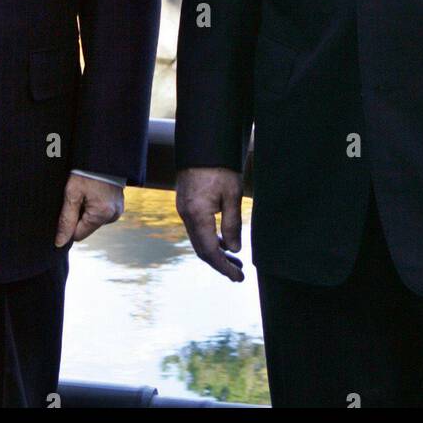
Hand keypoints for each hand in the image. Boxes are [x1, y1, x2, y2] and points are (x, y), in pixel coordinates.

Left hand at [54, 174, 123, 246]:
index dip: (69, 223)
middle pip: (86, 228)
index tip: (69, 206)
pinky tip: (94, 193)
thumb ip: (66, 220)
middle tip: (78, 196)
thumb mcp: (72, 194)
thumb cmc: (86, 172)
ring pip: (93, 221)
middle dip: (79, 215)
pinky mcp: (119, 206)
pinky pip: (101, 214)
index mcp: (102, 215)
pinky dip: (95, 207)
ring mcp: (117, 212)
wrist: (103, 155)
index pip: (78, 235)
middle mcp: (113, 216)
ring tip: (87, 193)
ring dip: (87, 211)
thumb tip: (60, 243)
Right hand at [176, 167, 244, 281]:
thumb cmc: (219, 167)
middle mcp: (186, 215)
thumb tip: (234, 250)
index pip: (209, 251)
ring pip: (198, 240)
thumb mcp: (232, 195)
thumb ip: (232, 224)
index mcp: (197, 215)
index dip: (224, 267)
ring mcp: (183, 209)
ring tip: (235, 260)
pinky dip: (209, 239)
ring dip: (215, 252)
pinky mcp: (185, 203)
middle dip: (220, 263)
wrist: (202, 144)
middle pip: (201, 249)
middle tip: (239, 273)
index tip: (238, 277)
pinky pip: (196, 229)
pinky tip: (223, 241)